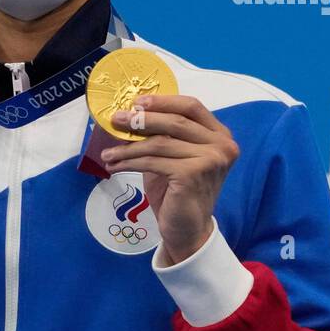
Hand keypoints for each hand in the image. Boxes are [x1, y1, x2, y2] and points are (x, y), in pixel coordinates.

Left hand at [99, 94, 238, 265]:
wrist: (187, 229)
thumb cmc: (177, 191)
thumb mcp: (172, 157)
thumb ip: (163, 135)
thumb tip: (130, 114)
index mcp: (220, 135)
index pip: (191, 107)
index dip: (163, 101)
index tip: (136, 102)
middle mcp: (222, 145)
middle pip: (175, 122)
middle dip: (140, 120)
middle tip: (115, 120)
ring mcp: (211, 160)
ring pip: (159, 143)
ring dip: (128, 147)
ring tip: (107, 153)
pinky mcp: (193, 174)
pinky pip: (152, 162)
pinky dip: (129, 162)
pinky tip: (114, 166)